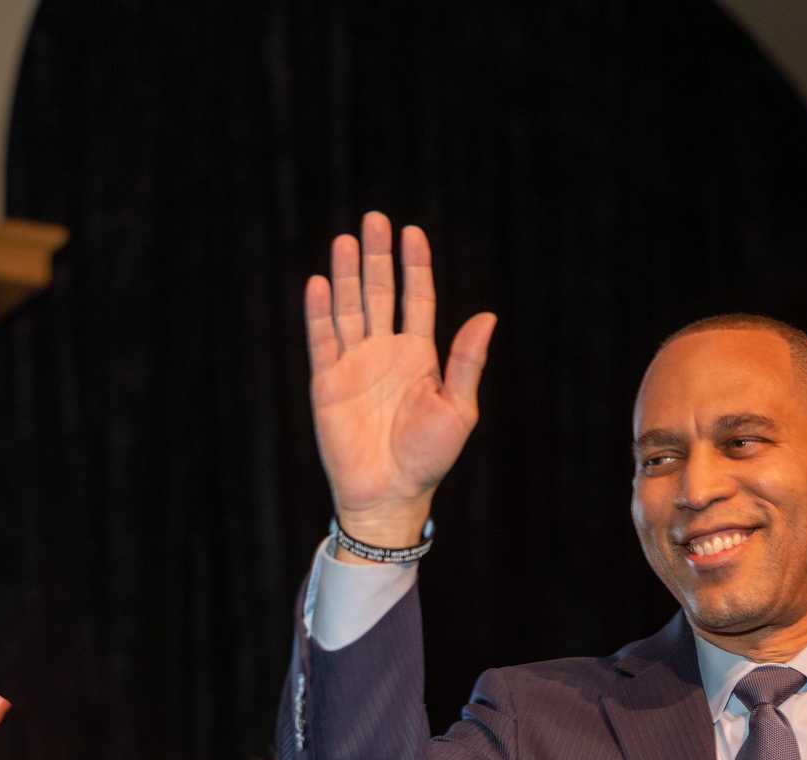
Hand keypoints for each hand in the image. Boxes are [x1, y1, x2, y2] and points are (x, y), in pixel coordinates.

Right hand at [305, 213, 497, 548]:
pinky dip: (319, 311)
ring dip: (346, 274)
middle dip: (377, 257)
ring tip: (345, 240)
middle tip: (373, 219)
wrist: (390, 493)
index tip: (411, 232)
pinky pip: (322, 339)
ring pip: (349, 308)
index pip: (416, 298)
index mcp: (419, 355)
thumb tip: (487, 315)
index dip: (414, 265)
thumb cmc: (429, 457)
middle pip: (380, 292)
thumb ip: (467, 361)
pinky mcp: (327, 382)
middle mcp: (385, 352)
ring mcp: (354, 364)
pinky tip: (319, 282)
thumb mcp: (459, 408)